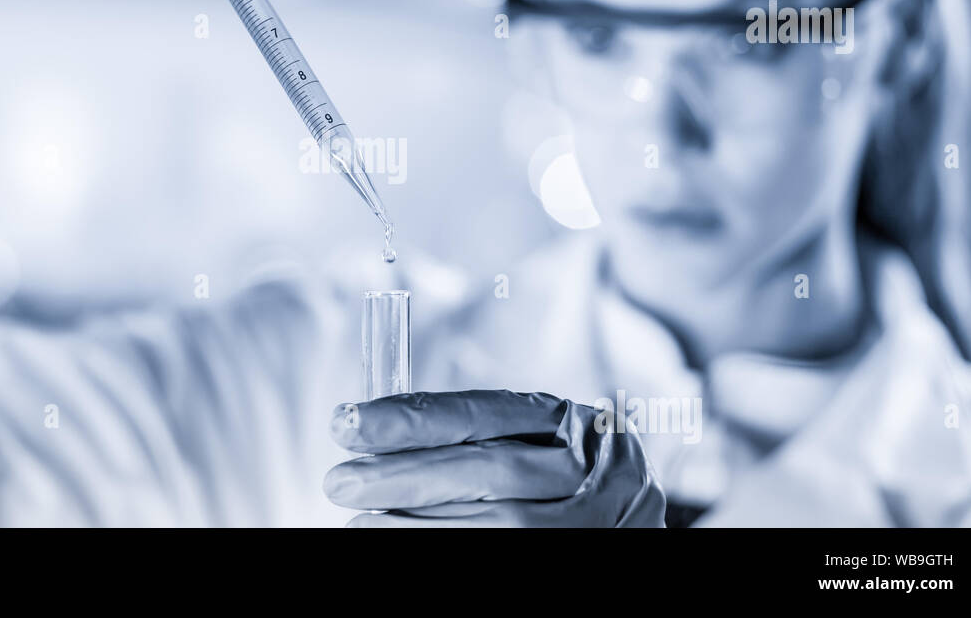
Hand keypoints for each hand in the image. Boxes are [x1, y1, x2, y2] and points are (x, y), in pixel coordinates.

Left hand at [324, 390, 665, 526]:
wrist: (630, 530)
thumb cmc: (567, 491)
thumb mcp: (540, 450)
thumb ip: (478, 441)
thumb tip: (373, 441)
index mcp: (581, 425)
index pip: (488, 412)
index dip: (413, 416)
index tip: (349, 422)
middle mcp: (600, 472)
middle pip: (492, 469)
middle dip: (407, 473)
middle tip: (340, 481)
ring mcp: (599, 523)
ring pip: (502, 524)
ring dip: (417, 524)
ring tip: (358, 521)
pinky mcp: (586, 558)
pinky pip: (504, 558)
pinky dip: (443, 547)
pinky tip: (396, 541)